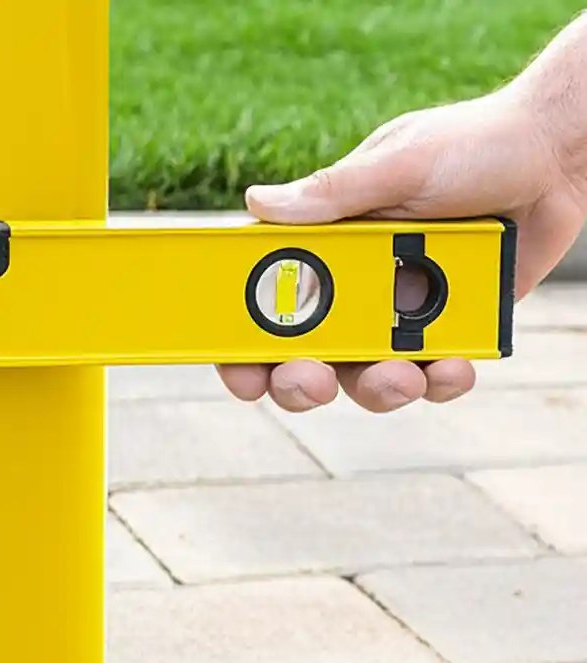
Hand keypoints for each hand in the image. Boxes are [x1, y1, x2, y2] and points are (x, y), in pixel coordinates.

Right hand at [221, 86, 586, 412]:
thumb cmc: (472, 143)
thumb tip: (257, 203)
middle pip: (302, 355)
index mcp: (321, 242)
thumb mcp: (399, 162)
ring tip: (404, 376)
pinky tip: (453, 366)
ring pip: (366, 376)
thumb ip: (333, 191)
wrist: (556, 156)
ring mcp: (399, 311)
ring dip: (376, 388)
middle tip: (311, 379)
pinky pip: (433, 374)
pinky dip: (441, 381)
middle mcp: (351, 283)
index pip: (261, 299)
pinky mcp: (450, 329)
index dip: (238, 343)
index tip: (240, 372)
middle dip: (298, 381)